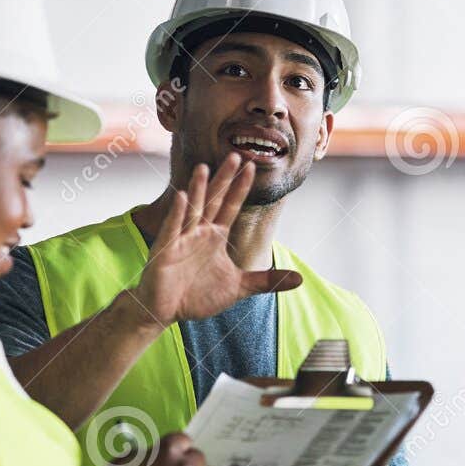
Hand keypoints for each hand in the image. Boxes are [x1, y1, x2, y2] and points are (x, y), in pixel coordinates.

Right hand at [134, 157, 302, 324]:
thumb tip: (299, 279)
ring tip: (204, 168)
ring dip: (198, 190)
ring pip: (192, 210)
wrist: (166, 310)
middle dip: (224, 179)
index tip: (252, 167)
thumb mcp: (238, 288)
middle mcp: (199, 233)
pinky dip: (177, 214)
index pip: (231, 206)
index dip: (240, 187)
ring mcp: (181, 240)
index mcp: (215, 236)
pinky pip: (172, 229)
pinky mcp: (165, 251)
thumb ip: (266, 280)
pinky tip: (183, 198)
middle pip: (214, 201)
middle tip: (235, 154)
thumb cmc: (198, 296)